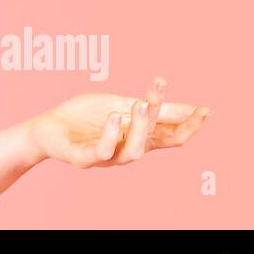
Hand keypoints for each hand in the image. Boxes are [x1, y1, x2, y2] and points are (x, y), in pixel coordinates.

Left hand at [29, 76, 210, 168]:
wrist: (47, 127)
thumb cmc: (86, 117)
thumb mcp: (122, 105)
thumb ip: (152, 108)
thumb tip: (191, 107)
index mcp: (139, 136)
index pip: (172, 136)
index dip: (190, 126)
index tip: (206, 110)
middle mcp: (127, 150)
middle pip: (157, 143)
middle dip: (167, 122)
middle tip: (167, 96)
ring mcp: (107, 156)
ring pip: (133, 152)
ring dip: (139, 127)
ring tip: (138, 103)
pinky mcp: (83, 158)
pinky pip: (102, 152)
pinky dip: (111, 136)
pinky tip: (114, 118)